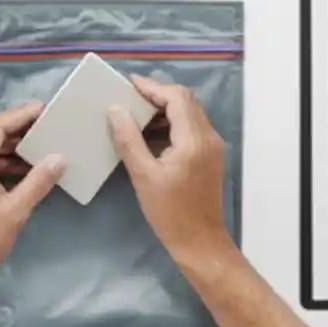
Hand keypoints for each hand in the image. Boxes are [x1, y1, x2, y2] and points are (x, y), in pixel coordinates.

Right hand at [107, 75, 232, 264]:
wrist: (200, 242)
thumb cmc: (170, 213)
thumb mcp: (143, 176)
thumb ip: (129, 140)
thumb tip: (115, 110)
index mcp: (194, 139)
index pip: (176, 98)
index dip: (152, 87)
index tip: (128, 84)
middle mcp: (208, 137)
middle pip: (186, 101)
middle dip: (158, 94)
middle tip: (130, 95)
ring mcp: (212, 146)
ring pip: (190, 113)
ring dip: (164, 108)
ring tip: (135, 112)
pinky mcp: (210, 156)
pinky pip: (192, 127)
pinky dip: (171, 123)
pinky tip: (149, 133)